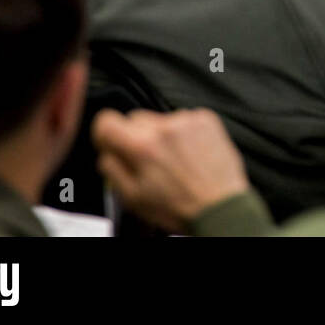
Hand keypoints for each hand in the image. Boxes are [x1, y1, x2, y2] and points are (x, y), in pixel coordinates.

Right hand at [92, 108, 249, 232]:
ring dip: (161, 134)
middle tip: (147, 160)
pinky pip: (184, 119)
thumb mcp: (132, 197)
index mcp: (141, 147)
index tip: (111, 142)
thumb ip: (111, 169)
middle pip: (134, 118)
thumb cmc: (179, 206)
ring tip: (174, 160)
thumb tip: (106, 152)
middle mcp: (164, 128)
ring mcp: (187, 120)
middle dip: (135, 137)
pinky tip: (189, 153)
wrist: (220, 206)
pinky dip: (183, 132)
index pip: (107, 121)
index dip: (105, 134)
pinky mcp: (206, 119)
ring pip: (160, 119)